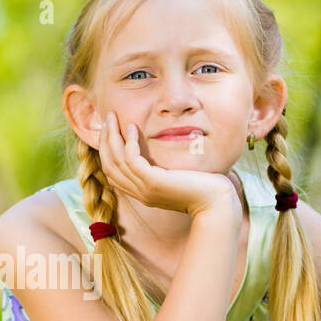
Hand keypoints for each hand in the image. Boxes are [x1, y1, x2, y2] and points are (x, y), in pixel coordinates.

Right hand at [95, 111, 237, 218]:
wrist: (215, 203)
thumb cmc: (204, 188)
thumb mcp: (177, 177)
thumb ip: (164, 169)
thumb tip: (160, 153)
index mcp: (142, 193)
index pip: (112, 173)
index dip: (107, 151)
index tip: (110, 131)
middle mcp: (139, 193)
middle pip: (109, 165)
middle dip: (105, 140)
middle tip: (107, 119)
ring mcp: (144, 189)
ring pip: (116, 160)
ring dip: (111, 136)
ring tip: (113, 117)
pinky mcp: (153, 182)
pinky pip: (131, 159)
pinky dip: (129, 141)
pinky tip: (134, 127)